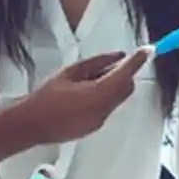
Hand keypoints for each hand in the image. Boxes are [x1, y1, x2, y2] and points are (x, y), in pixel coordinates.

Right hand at [9, 48, 153, 144]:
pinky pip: (106, 108)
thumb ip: (98, 63)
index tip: (147, 50)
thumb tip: (120, 56)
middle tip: (106, 65)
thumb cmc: (47, 96)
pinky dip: (102, 98)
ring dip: (111, 86)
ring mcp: (100, 121)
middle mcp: (104, 110)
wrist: (31, 125)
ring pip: (117, 98)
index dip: (138, 61)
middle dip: (123, 75)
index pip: (126, 74)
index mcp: (98, 94)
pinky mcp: (94, 127)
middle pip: (126, 89)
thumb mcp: (72, 72)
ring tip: (85, 80)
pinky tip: (81, 95)